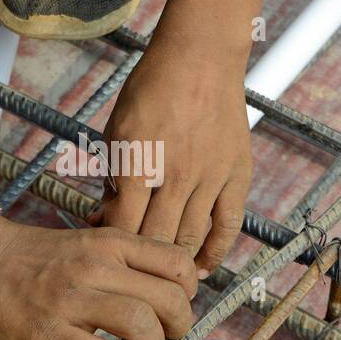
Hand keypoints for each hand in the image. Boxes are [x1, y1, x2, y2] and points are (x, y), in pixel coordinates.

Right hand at [0, 210, 196, 339]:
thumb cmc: (39, 260)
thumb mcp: (91, 243)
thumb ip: (128, 263)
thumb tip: (169, 298)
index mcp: (111, 243)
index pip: (179, 264)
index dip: (188, 293)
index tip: (172, 305)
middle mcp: (97, 267)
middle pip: (171, 300)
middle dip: (177, 327)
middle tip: (159, 334)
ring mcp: (72, 301)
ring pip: (144, 326)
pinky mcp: (50, 335)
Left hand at [96, 49, 250, 276]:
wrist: (199, 58)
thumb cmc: (150, 91)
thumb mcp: (116, 132)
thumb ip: (113, 178)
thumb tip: (105, 218)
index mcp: (139, 163)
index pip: (122, 225)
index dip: (111, 246)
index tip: (106, 254)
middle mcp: (175, 174)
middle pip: (155, 239)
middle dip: (140, 262)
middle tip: (131, 275)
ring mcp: (209, 177)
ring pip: (191, 238)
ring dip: (174, 264)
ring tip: (161, 280)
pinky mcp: (236, 175)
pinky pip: (228, 225)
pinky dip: (215, 252)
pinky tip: (201, 267)